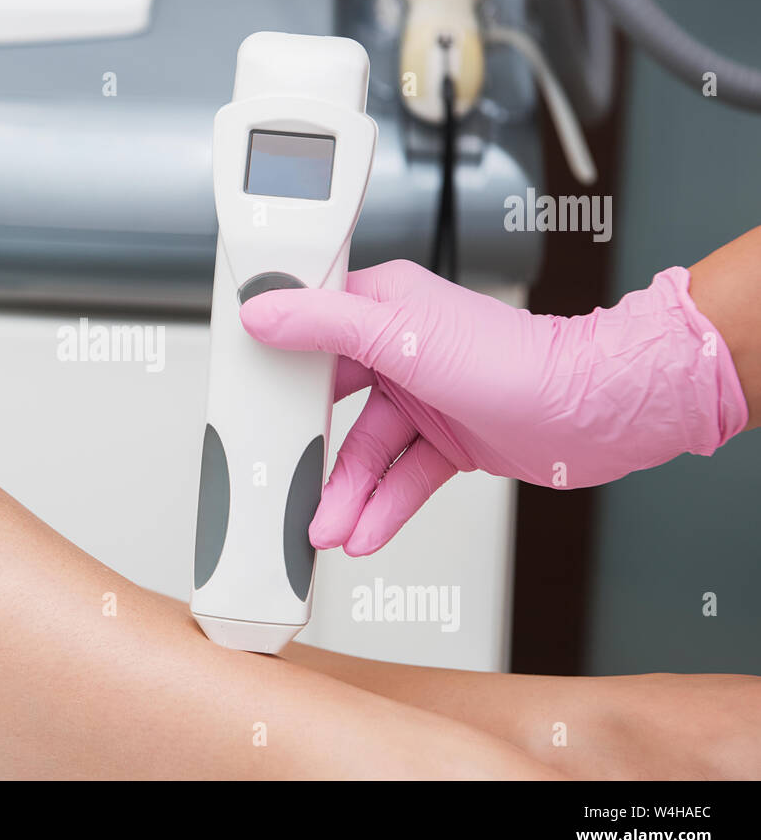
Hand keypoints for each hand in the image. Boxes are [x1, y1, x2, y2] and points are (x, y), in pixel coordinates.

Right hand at [240, 260, 747, 555]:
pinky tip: (363, 533)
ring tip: (325, 530)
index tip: (241, 392)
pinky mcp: (448, 440)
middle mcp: (399, 348)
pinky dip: (383, 506)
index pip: (308, 327)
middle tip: (280, 483)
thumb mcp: (403, 338)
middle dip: (309, 451)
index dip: (273, 360)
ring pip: (367, 452)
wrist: (599, 413)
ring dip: (346, 494)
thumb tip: (262, 312)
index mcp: (384, 305)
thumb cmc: (518, 360)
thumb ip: (325, 326)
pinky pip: (402, 477)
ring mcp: (424, 397)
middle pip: (331, 402)